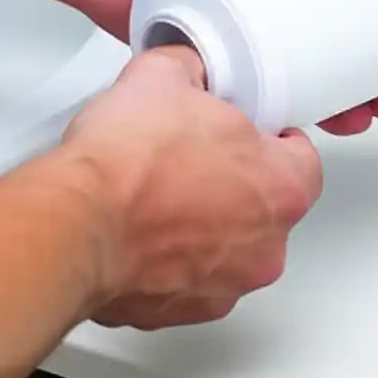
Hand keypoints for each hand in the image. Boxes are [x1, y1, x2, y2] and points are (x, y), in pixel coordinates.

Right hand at [60, 45, 321, 328]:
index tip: (246, 135)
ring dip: (203, 227)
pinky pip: (188, 281)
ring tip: (160, 200)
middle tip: (193, 162)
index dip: (270, 140)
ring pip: (228, 248)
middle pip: (265, 207)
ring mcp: (227, 283)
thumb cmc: (127, 166)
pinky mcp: (184, 310)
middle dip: (234, 185)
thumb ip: (191, 69)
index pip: (302, 159)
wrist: (74, 225)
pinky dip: (169, 263)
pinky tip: (141, 236)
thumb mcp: (164, 78)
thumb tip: (186, 68)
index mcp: (284, 189)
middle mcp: (266, 245)